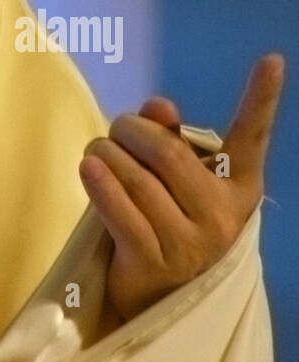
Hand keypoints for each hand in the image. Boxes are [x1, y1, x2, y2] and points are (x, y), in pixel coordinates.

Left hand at [79, 52, 284, 321]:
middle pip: (166, 152)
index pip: (251, 138)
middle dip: (130, 131)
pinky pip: (119, 211)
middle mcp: (222, 215)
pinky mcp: (154, 263)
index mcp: (237, 187)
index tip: (272, 60)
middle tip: (116, 131)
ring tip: (97, 155)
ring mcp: (190, 243)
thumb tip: (159, 106)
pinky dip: (99, 184)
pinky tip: (89, 169)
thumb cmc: (168, 223)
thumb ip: (170, 137)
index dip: (262, 98)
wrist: (158, 301)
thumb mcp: (177, 180)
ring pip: (136, 178)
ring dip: (105, 155)